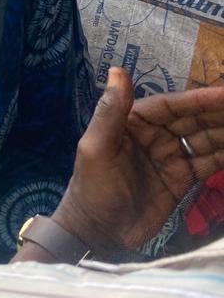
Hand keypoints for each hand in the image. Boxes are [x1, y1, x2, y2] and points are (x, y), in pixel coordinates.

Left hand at [51, 68, 223, 254]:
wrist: (99, 231)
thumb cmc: (92, 186)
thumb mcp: (96, 147)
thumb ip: (110, 111)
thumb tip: (117, 70)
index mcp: (132, 122)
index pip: (171, 105)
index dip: (199, 99)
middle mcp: (154, 135)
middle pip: (193, 119)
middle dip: (220, 113)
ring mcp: (171, 157)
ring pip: (206, 138)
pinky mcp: (183, 178)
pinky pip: (210, 161)